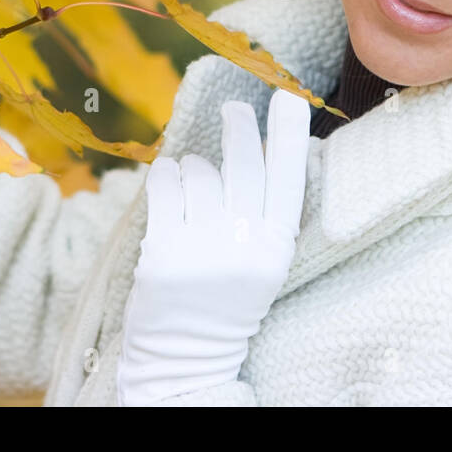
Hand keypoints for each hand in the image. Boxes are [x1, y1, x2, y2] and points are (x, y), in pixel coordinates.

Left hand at [116, 87, 309, 405]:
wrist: (186, 355)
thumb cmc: (228, 299)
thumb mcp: (264, 260)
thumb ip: (266, 212)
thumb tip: (265, 145)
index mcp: (275, 247)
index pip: (289, 178)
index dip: (289, 134)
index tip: (287, 96)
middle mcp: (242, 245)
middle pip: (243, 164)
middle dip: (238, 127)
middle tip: (233, 109)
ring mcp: (201, 248)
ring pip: (199, 172)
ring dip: (193, 167)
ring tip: (193, 186)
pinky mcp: (162, 251)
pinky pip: (164, 186)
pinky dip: (166, 176)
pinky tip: (169, 182)